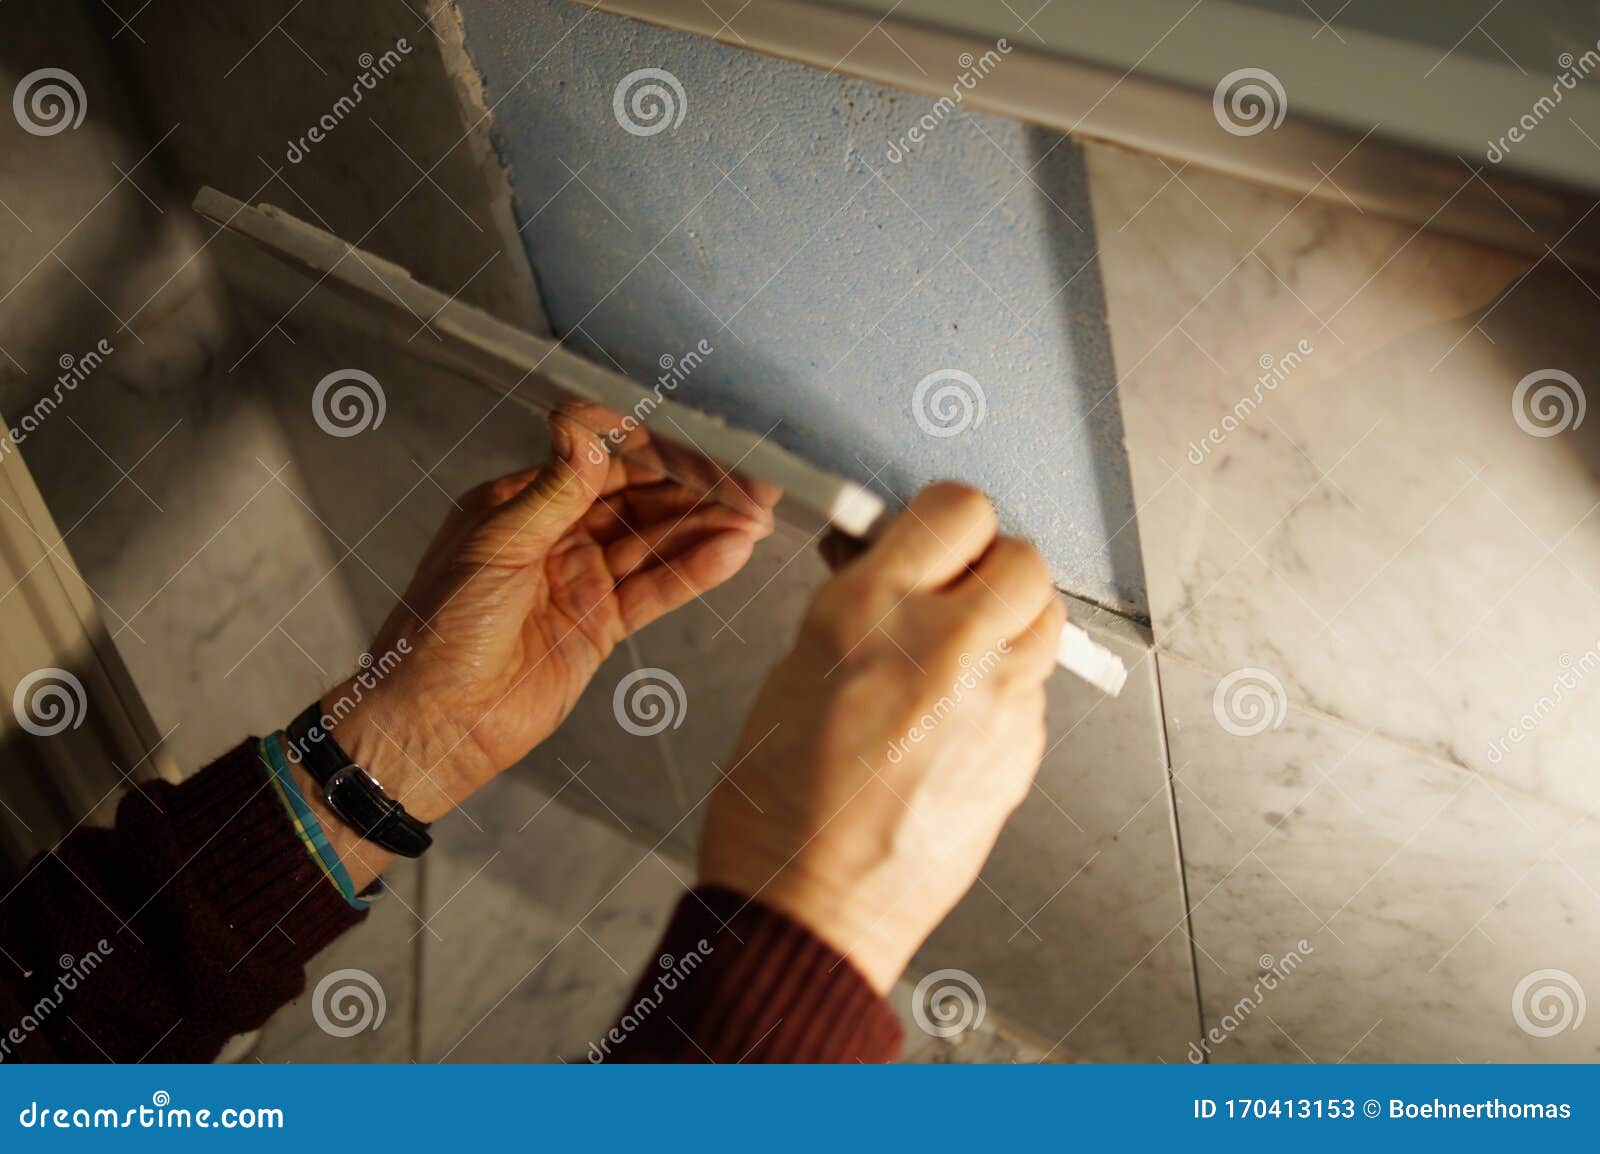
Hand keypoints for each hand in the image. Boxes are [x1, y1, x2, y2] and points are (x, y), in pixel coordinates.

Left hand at [308, 402, 774, 867]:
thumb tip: (581, 427)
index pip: (601, 464)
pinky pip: (654, 591)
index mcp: (520, 503)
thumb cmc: (438, 630)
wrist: (436, 722)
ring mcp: (582, 578)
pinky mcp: (601, 624)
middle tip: (750, 483)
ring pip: (654, 545)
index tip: (699, 448)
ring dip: (704, 529)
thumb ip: (552, 491)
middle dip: (695, 491)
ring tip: (756, 517)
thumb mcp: (496, 547)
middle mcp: (555, 534)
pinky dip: (692, 573)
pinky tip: (730, 553)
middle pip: (638, 502)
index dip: (653, 455)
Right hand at [699, 483, 1062, 992]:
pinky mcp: (1022, 756)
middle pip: (1025, 561)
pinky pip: (1036, 691)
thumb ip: (860, 607)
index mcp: (870, 612)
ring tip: (964, 653)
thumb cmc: (778, 804)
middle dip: (993, 568)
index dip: (948, 520)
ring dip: (1013, 623)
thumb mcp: (795, 669)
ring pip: (1047, 621)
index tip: (935, 535)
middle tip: (958, 591)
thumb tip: (897, 567)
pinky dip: (1008, 691)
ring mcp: (995, 706)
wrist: (809, 909)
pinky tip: (959, 723)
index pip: (959, 509)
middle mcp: (945, 648)